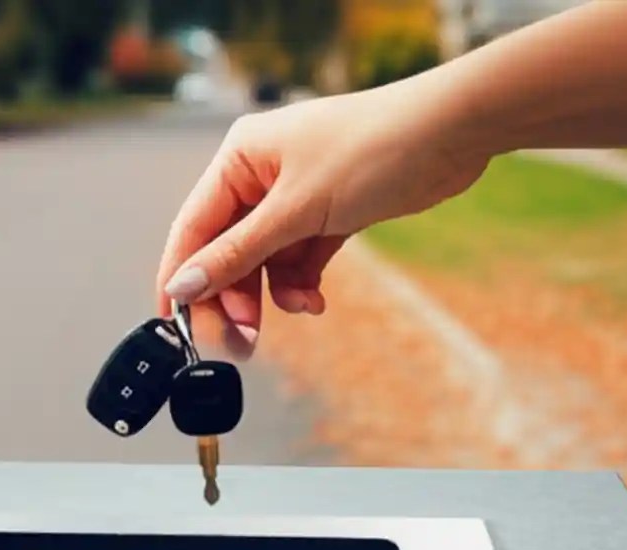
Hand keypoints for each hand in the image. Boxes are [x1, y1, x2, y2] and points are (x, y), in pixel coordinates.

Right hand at [155, 77, 489, 358]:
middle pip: (227, 249)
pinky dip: (303, 282)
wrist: (453, 133)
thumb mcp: (296, 210)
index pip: (193, 226)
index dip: (181, 276)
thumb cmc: (374, 148)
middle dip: (234, 294)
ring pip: (265, 259)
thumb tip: (185, 284)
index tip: (173, 324)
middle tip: (240, 340)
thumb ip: (238, 253)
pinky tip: (316, 299)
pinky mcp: (328, 212)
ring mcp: (296, 195)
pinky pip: (299, 258)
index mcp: (240, 158)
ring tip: (298, 310)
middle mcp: (261, 174)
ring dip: (274, 292)